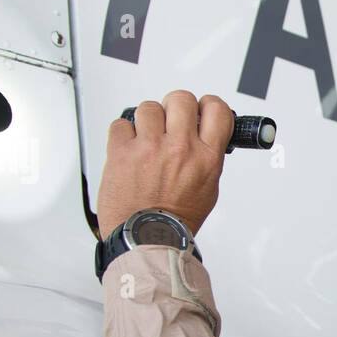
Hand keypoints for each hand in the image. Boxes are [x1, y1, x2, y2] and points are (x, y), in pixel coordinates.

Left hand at [96, 91, 234, 237]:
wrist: (146, 237)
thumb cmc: (175, 220)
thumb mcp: (207, 189)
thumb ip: (206, 159)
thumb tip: (203, 139)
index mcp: (205, 158)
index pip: (216, 109)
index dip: (208, 105)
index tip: (202, 109)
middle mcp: (179, 148)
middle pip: (181, 98)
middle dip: (175, 107)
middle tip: (171, 121)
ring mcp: (149, 148)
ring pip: (149, 107)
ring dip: (148, 121)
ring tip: (147, 140)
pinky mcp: (122, 152)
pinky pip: (121, 124)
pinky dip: (124, 134)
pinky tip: (129, 149)